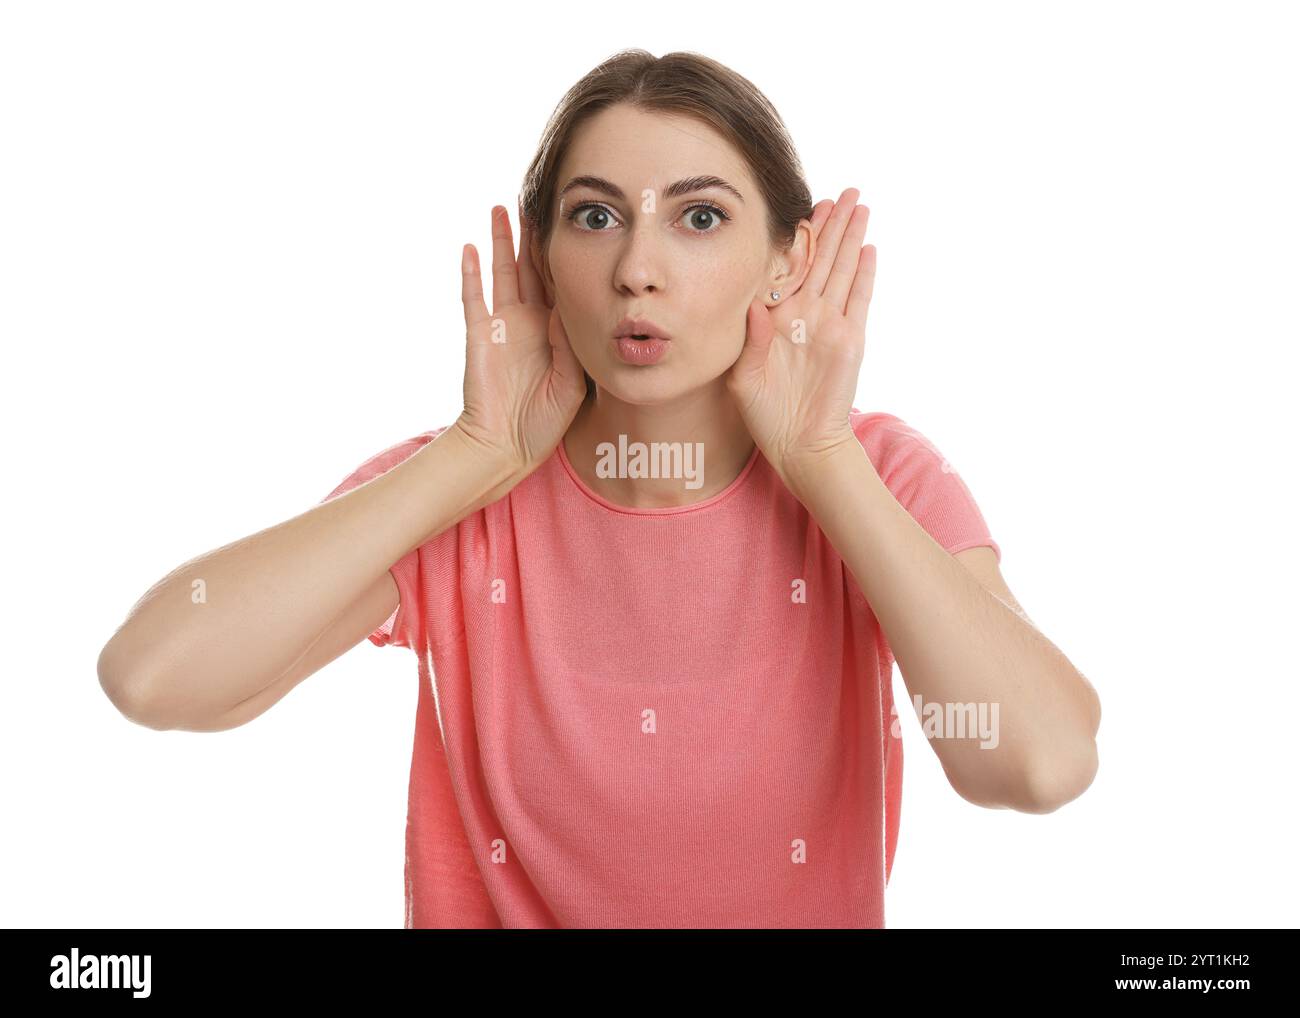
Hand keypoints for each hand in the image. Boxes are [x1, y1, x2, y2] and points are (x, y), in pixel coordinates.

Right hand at [454, 203, 586, 477]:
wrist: (506, 447)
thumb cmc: (543, 423)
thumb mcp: (571, 385)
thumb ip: (570, 348)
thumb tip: (566, 310)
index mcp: (554, 332)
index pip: (561, 284)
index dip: (565, 257)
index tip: (573, 225)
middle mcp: (528, 322)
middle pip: (531, 268)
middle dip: (532, 236)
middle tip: (536, 200)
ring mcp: (501, 327)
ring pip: (501, 273)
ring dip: (500, 242)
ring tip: (502, 208)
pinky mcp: (478, 336)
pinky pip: (473, 298)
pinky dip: (470, 273)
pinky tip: (470, 246)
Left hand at [726, 188, 876, 492]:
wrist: (799, 445)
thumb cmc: (764, 415)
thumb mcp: (743, 376)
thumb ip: (749, 339)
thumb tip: (753, 302)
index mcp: (776, 318)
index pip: (786, 268)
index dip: (795, 238)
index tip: (797, 208)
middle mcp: (805, 314)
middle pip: (820, 259)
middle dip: (830, 224)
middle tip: (840, 191)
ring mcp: (830, 324)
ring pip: (842, 270)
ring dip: (850, 237)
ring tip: (858, 204)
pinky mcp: (851, 339)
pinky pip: (860, 299)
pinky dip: (865, 274)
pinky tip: (869, 248)